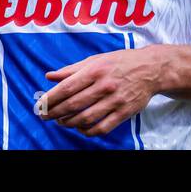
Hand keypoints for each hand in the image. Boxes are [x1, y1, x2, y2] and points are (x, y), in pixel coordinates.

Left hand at [37, 47, 162, 136]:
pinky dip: (88, 131)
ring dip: (69, 123)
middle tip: (44, 116)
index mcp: (94, 70)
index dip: (51, 99)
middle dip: (55, 113)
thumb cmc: (119, 62)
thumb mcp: (95, 59)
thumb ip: (71, 69)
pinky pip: (103, 127)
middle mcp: (104, 85)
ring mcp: (115, 101)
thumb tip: (49, 76)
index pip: (67, 88)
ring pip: (86, 118)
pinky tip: (80, 128)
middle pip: (74, 104)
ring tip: (61, 121)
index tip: (40, 105)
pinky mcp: (124, 113)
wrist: (150, 69)